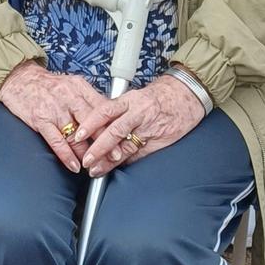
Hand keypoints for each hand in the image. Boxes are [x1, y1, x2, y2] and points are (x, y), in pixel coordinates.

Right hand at [0, 60, 124, 172]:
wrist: (19, 78)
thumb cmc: (47, 85)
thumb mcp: (72, 85)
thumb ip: (89, 99)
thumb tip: (109, 116)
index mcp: (80, 87)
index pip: (102, 107)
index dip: (113, 125)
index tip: (123, 138)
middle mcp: (69, 97)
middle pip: (93, 121)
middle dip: (105, 141)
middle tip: (115, 156)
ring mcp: (54, 109)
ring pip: (76, 135)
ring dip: (86, 153)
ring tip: (95, 165)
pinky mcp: (40, 119)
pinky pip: (56, 141)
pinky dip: (66, 156)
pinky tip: (74, 165)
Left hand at [81, 74, 204, 175]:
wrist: (185, 95)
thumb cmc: (157, 96)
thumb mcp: (134, 97)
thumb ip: (117, 111)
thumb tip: (97, 127)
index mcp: (129, 100)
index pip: (105, 111)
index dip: (90, 123)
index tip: (78, 135)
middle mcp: (138, 113)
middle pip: (114, 131)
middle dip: (98, 148)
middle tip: (86, 159)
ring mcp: (148, 128)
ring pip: (125, 146)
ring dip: (109, 160)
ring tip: (96, 170)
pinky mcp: (158, 141)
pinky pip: (138, 154)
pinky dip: (126, 161)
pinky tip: (116, 167)